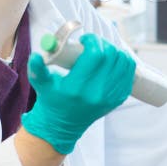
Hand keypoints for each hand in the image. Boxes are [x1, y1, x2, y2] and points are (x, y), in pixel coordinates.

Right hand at [21, 33, 135, 153]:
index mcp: (77, 88)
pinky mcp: (119, 98)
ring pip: (124, 62)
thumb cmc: (51, 99)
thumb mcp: (41, 84)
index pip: (95, 55)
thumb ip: (37, 68)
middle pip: (111, 56)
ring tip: (102, 51)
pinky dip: (123, 62)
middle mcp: (96, 93)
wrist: (62, 125)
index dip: (93, 41)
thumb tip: (37, 56)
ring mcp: (110, 97)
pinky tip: (111, 61)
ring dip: (115, 51)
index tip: (85, 40)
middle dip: (103, 43)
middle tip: (93, 44)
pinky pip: (130, 73)